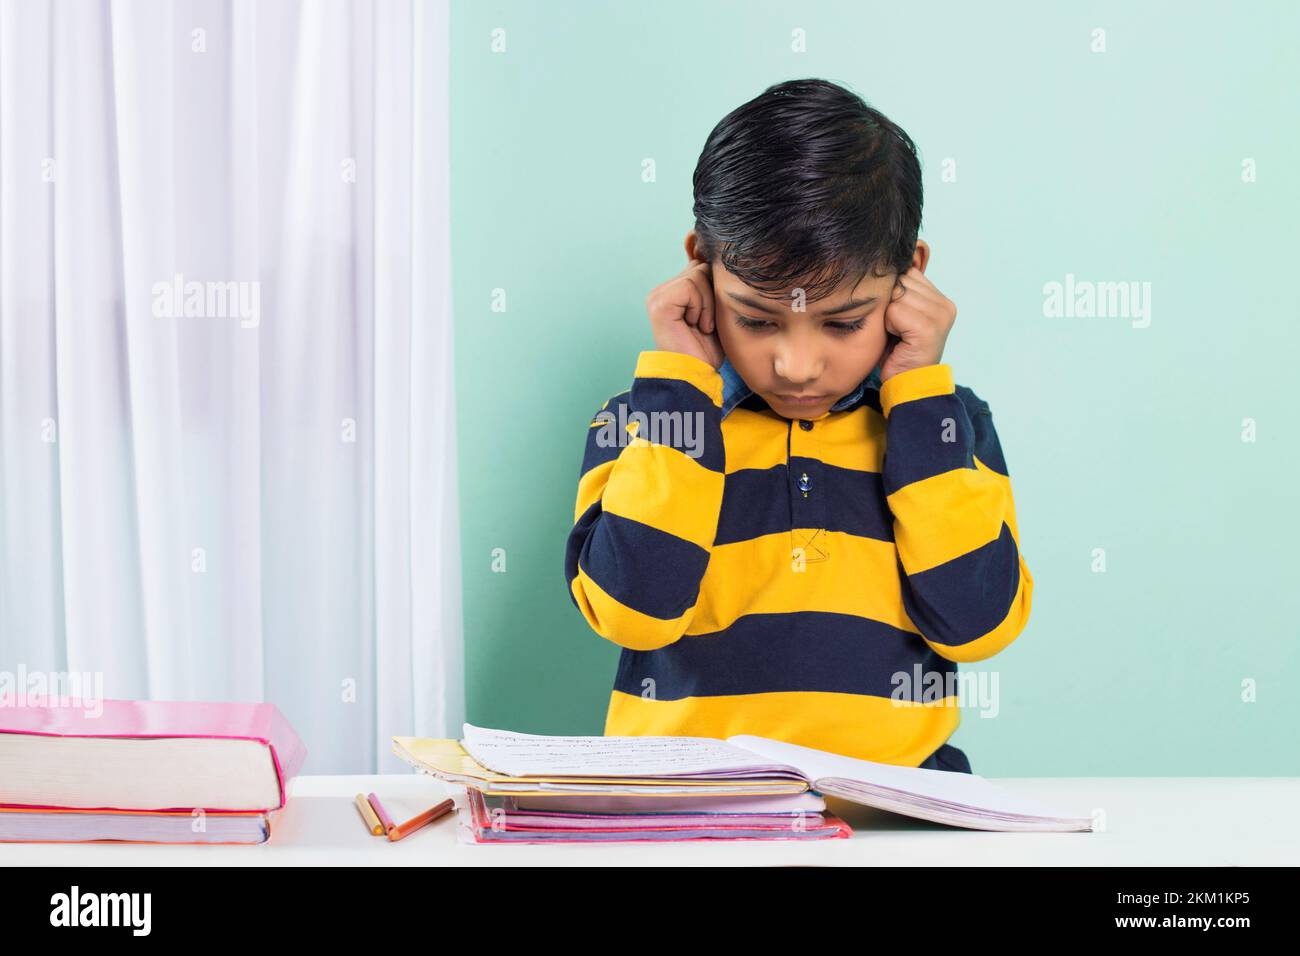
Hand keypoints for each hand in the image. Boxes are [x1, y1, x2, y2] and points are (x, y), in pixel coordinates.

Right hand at [645, 257, 724, 369]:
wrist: (696, 375)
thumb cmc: (706, 351)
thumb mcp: (713, 311)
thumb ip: (709, 286)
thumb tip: (713, 258)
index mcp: (672, 293)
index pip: (700, 267)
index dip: (712, 290)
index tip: (708, 318)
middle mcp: (661, 292)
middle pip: (700, 268)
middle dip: (711, 297)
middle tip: (704, 324)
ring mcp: (658, 296)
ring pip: (697, 274)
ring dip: (707, 305)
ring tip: (700, 326)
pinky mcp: (659, 302)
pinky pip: (691, 285)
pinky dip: (701, 306)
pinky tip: (695, 325)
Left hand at [878, 266, 956, 382]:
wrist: (906, 385)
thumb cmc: (898, 352)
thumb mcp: (901, 316)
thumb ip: (902, 292)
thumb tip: (890, 263)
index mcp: (941, 300)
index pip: (909, 273)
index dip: (894, 294)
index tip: (897, 319)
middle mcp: (945, 305)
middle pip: (902, 281)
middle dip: (890, 304)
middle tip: (896, 329)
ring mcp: (940, 315)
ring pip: (897, 295)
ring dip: (888, 316)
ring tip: (897, 334)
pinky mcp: (929, 327)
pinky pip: (895, 310)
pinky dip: (889, 325)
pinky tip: (898, 340)